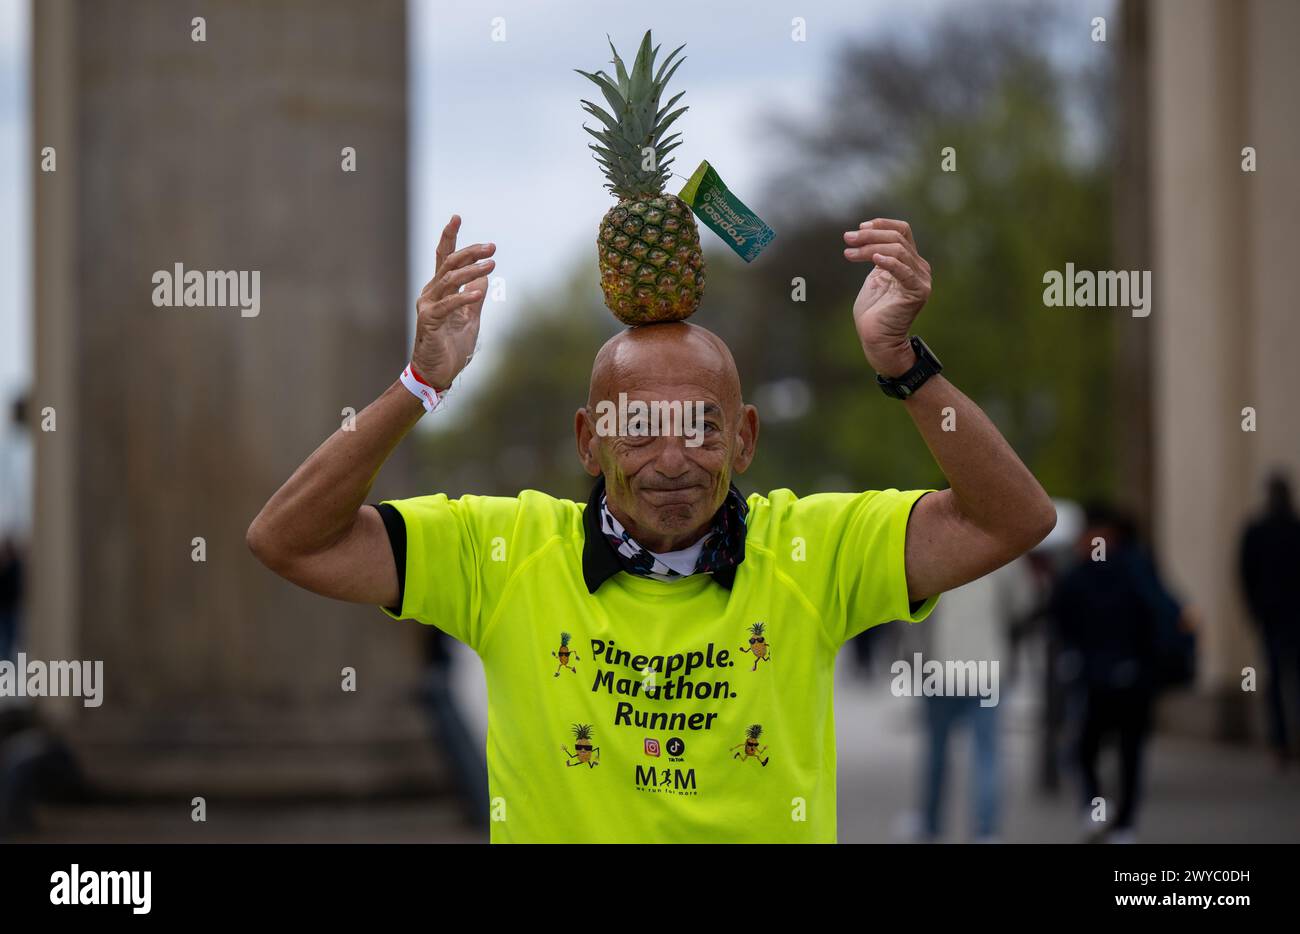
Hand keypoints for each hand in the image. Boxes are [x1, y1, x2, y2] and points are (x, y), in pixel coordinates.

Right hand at [412, 215, 494, 388]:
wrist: (438, 373)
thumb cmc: (452, 347)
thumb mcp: (470, 318)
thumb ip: (475, 297)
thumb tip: (484, 277)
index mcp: (440, 290)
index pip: (443, 258)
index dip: (450, 237)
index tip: (456, 217)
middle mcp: (431, 293)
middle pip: (449, 263)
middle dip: (470, 251)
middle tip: (492, 247)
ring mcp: (428, 306)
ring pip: (449, 279)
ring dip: (472, 270)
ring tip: (491, 264)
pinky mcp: (429, 321)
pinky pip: (447, 304)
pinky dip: (463, 297)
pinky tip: (478, 292)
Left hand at [843, 218, 931, 376]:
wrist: (877, 339)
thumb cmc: (873, 312)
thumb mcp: (874, 278)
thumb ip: (876, 257)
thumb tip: (863, 235)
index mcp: (909, 262)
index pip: (902, 231)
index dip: (882, 224)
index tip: (859, 227)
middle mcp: (919, 268)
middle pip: (897, 238)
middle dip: (869, 236)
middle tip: (847, 239)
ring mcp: (921, 279)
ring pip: (897, 250)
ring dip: (870, 247)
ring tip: (850, 253)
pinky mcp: (917, 291)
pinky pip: (904, 271)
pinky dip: (888, 262)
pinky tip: (873, 260)